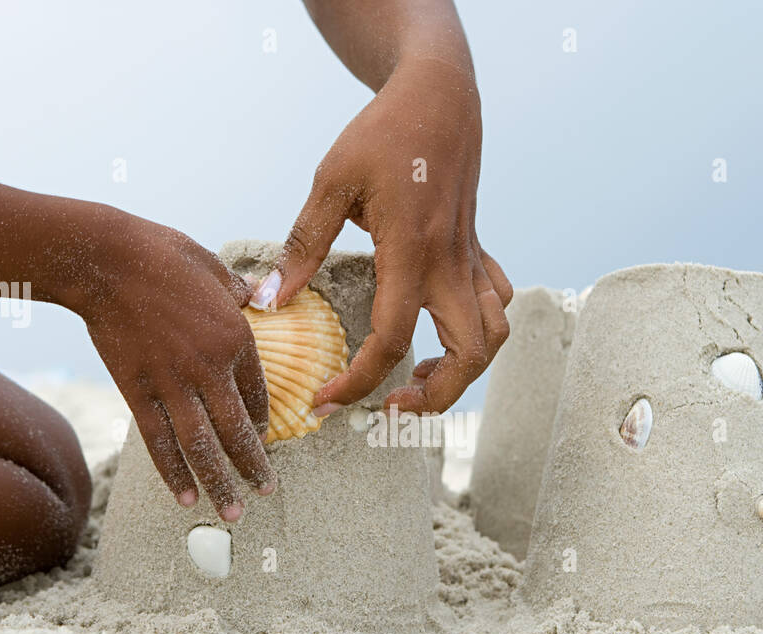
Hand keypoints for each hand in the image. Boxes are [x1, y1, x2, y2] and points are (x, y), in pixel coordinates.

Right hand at [68, 210, 274, 519]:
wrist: (101, 258)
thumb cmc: (158, 253)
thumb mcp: (212, 266)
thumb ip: (236, 290)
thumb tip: (254, 295)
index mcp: (236, 336)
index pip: (257, 392)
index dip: (262, 420)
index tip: (263, 439)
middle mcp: (209, 367)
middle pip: (238, 430)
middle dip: (254, 467)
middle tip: (266, 491)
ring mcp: (172, 383)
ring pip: (203, 447)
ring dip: (221, 484)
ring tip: (233, 513)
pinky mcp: (137, 391)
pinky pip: (160, 442)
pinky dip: (174, 473)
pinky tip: (187, 497)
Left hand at [258, 56, 512, 415]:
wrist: (441, 95)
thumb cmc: (383, 133)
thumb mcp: (331, 182)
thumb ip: (303, 245)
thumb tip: (267, 301)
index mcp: (411, 250)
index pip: (392, 337)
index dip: (359, 381)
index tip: (325, 402)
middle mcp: (450, 264)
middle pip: (468, 356)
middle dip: (433, 397)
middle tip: (388, 408)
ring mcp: (471, 259)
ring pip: (494, 335)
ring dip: (465, 371)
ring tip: (420, 377)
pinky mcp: (477, 251)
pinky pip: (495, 303)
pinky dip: (479, 330)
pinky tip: (442, 331)